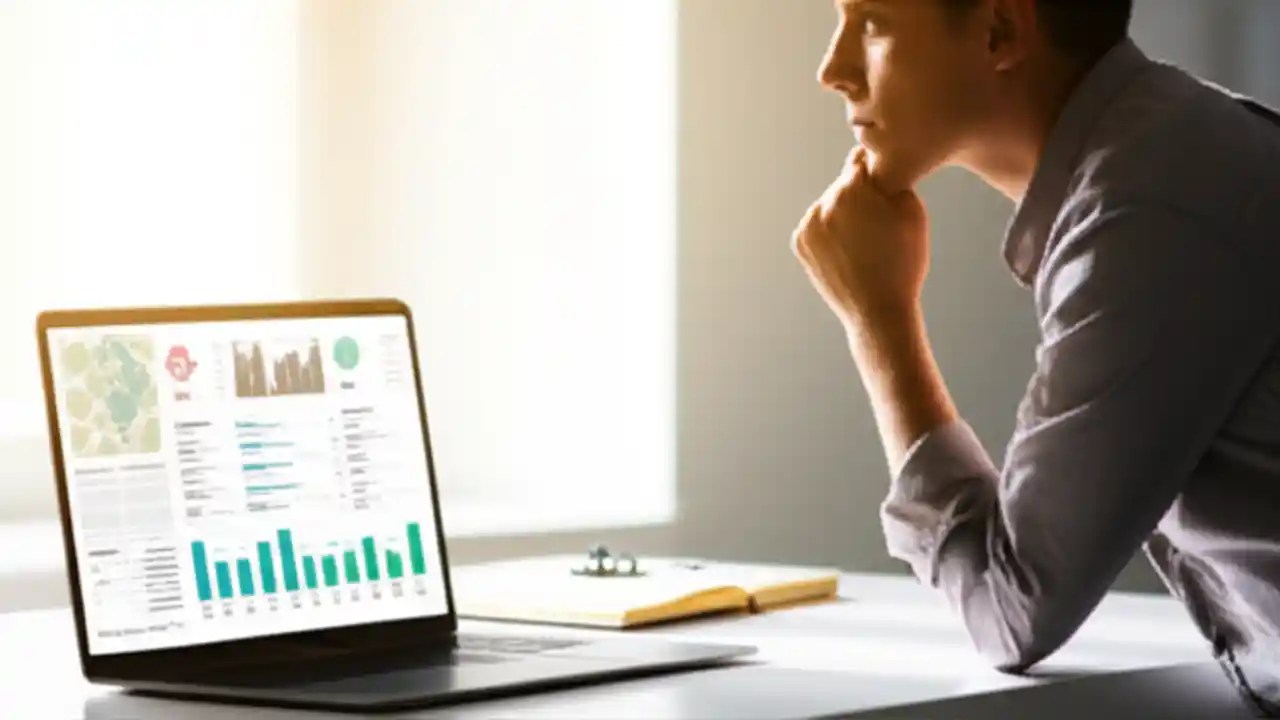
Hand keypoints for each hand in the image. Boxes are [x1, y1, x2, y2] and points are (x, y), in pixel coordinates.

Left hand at [791, 147, 928, 330]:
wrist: (878, 310)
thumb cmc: (903, 261)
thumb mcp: (912, 211)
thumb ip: (891, 176)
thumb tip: (875, 160)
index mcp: (852, 188)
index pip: (860, 160)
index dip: (874, 168)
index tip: (883, 182)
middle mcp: (824, 202)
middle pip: (842, 185)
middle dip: (858, 194)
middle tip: (877, 221)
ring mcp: (808, 224)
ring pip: (828, 206)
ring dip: (842, 213)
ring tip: (864, 240)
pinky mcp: (800, 243)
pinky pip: (817, 226)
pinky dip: (829, 232)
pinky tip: (849, 249)